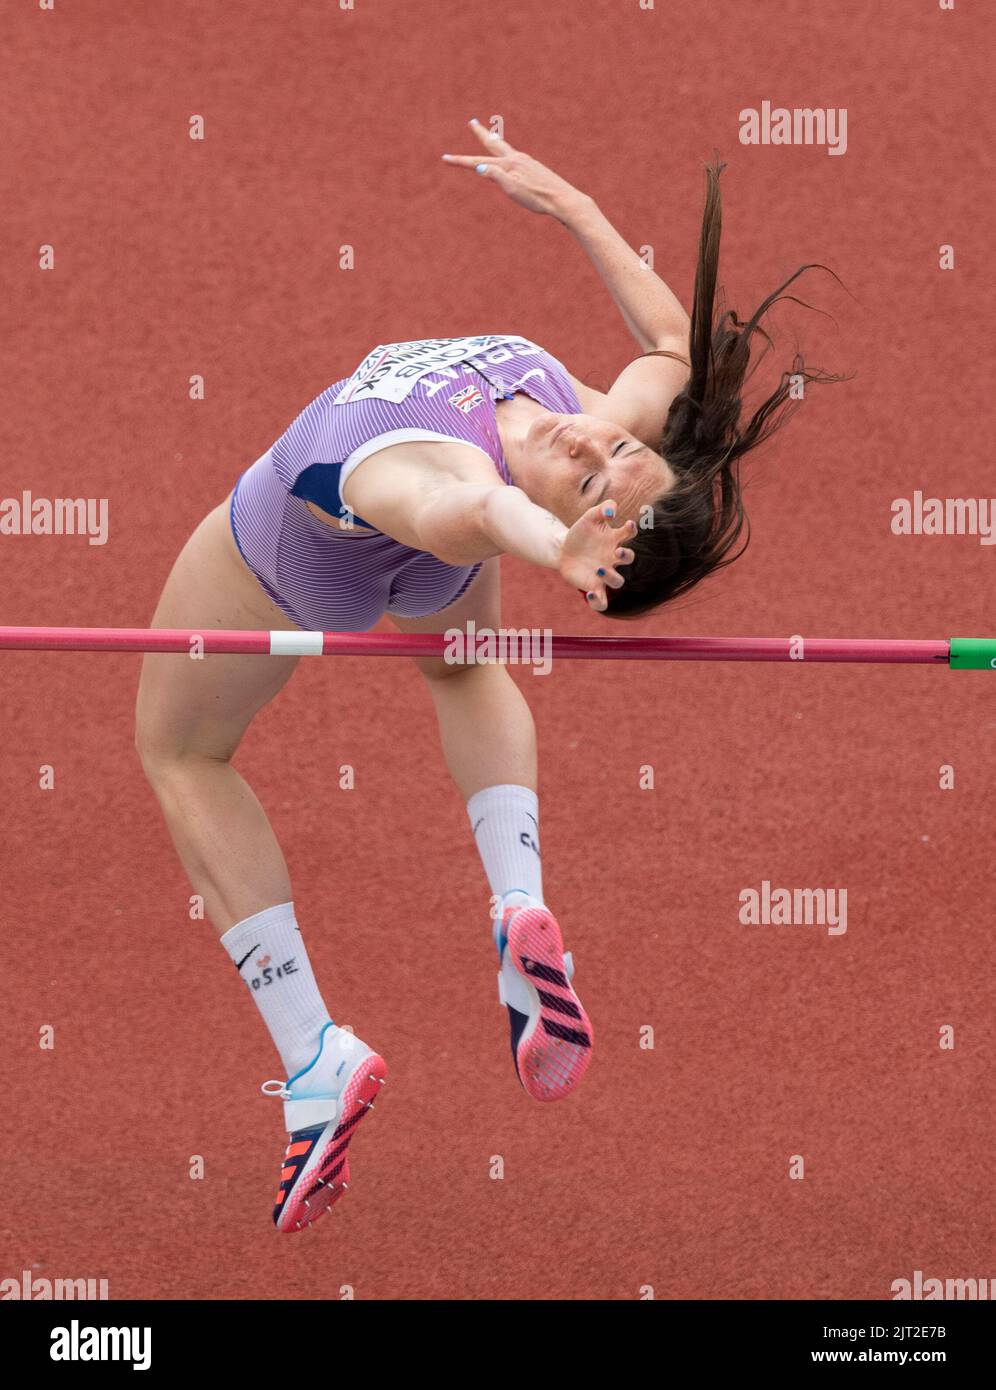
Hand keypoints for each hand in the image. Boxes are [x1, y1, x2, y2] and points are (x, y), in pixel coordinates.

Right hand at [441, 120, 587, 218]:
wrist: (563, 199)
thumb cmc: (537, 198)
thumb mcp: (513, 190)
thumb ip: (496, 177)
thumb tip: (479, 167)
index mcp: (508, 164)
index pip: (478, 162)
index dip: (461, 161)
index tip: (444, 158)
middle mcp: (517, 159)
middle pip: (494, 144)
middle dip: (481, 134)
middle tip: (472, 122)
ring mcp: (526, 162)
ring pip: (505, 149)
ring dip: (494, 141)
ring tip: (490, 136)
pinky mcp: (534, 168)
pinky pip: (515, 158)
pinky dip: (507, 154)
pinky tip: (510, 159)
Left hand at [559, 501, 636, 611]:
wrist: (563, 550)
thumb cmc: (581, 533)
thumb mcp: (589, 517)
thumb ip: (603, 509)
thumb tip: (612, 513)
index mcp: (614, 540)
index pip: (629, 534)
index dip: (631, 529)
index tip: (628, 524)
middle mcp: (613, 558)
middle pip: (629, 559)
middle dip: (627, 555)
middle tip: (618, 551)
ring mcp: (604, 574)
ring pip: (618, 582)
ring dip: (611, 577)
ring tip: (598, 569)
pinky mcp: (594, 587)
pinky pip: (602, 601)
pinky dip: (598, 601)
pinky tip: (589, 593)